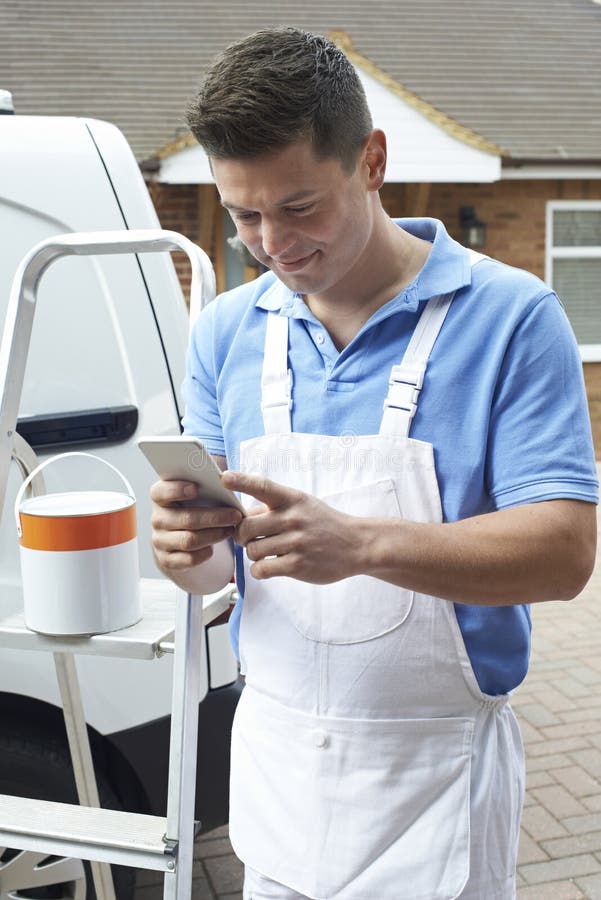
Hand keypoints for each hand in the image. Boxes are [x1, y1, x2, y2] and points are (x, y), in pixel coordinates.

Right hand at [150, 479, 242, 574]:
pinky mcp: (167, 559)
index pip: (161, 491)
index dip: (176, 489)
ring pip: (189, 540)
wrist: (178, 537)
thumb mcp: (196, 494)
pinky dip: (204, 553)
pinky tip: (214, 547)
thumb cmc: (192, 508)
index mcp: (160, 497)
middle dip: (214, 517)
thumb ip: (204, 484)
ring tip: (230, 529)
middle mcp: (157, 519)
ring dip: (214, 535)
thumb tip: (226, 477)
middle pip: (185, 519)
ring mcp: (160, 540)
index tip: (196, 488)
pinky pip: (188, 559)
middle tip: (235, 515)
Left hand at [221, 471, 361, 583]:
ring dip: (253, 554)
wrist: (356, 544)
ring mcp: (295, 542)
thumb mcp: (302, 505)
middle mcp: (292, 518)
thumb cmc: (322, 523)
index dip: (241, 481)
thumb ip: (273, 506)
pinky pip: (261, 569)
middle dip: (241, 536)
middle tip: (248, 538)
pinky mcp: (297, 565)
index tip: (224, 477)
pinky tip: (268, 566)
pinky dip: (259, 570)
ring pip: (252, 550)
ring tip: (266, 552)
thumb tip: (241, 514)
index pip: (262, 486)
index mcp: (292, 499)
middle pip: (245, 527)